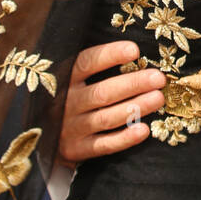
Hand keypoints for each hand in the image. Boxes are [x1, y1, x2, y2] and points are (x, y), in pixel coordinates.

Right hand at [57, 42, 165, 165]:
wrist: (42, 140)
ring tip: (158, 98)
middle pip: (101, 93)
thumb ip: (93, 67)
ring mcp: (70, 129)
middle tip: (158, 78)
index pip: (85, 63)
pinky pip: (104, 145)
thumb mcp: (71, 80)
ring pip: (106, 118)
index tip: (134, 50)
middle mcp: (65, 103)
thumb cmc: (67, 100)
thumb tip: (135, 51)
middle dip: (132, 84)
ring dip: (134, 108)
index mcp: (63, 80)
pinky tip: (143, 130)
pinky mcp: (76, 150)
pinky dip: (124, 138)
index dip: (109, 56)